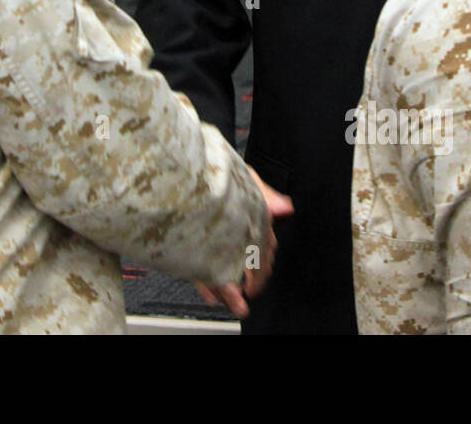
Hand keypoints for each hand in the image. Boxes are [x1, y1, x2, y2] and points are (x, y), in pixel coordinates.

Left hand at [195, 166, 293, 318]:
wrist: (183, 168)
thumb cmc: (219, 169)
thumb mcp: (245, 179)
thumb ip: (265, 196)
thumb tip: (286, 207)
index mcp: (249, 216)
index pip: (261, 246)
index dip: (261, 267)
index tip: (258, 283)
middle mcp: (232, 229)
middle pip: (242, 260)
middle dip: (245, 282)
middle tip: (245, 300)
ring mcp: (211, 237)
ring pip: (221, 266)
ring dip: (227, 287)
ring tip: (232, 303)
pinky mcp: (192, 242)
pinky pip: (199, 266)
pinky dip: (205, 282)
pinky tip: (210, 294)